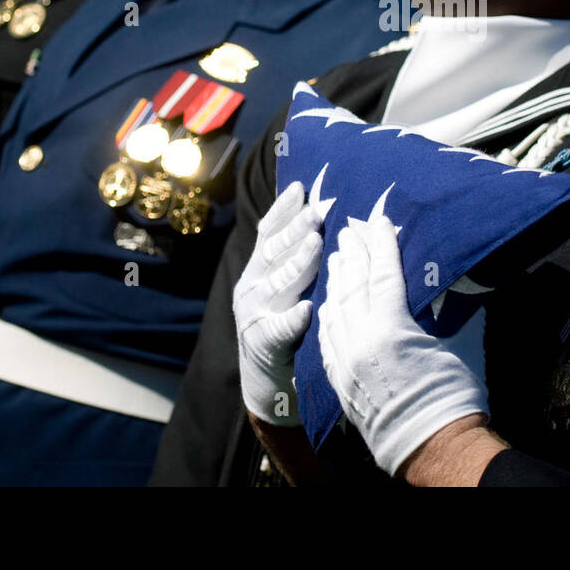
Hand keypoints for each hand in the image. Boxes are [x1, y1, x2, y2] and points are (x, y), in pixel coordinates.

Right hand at [234, 181, 322, 425]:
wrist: (267, 382)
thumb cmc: (286, 325)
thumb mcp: (284, 286)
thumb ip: (293, 256)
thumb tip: (317, 210)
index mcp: (258, 270)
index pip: (269, 233)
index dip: (283, 209)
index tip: (301, 187)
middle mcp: (252, 287)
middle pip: (274, 253)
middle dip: (295, 230)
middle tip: (317, 213)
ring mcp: (254, 315)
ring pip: (277, 285)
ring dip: (297, 264)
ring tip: (316, 246)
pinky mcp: (263, 344)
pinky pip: (279, 330)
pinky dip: (292, 319)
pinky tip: (307, 309)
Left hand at [317, 211, 488, 475]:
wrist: (433, 448)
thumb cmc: (453, 396)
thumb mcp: (453, 343)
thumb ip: (441, 309)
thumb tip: (448, 281)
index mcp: (391, 328)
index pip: (383, 274)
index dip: (381, 245)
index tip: (379, 221)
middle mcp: (361, 340)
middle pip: (353, 286)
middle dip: (354, 254)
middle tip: (350, 227)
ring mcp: (346, 361)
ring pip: (335, 309)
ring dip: (337, 279)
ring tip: (338, 255)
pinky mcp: (339, 380)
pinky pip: (326, 338)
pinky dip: (327, 313)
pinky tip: (328, 301)